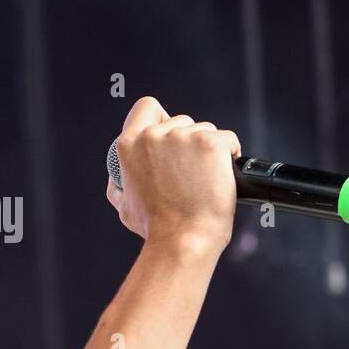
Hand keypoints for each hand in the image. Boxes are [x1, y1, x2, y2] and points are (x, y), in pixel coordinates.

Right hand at [106, 96, 241, 249]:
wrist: (182, 240)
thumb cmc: (155, 228)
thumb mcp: (124, 204)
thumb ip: (119, 183)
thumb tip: (117, 179)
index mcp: (129, 144)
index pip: (146, 107)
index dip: (161, 118)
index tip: (170, 136)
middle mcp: (153, 135)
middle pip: (181, 121)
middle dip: (189, 143)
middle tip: (192, 172)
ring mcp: (183, 137)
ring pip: (206, 130)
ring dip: (209, 151)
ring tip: (206, 179)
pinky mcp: (210, 143)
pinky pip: (228, 139)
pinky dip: (230, 154)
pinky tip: (224, 173)